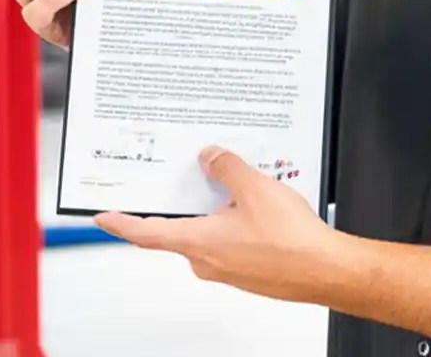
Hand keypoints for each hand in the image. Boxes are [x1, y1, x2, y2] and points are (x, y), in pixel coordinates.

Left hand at [95, 146, 344, 302]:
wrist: (326, 270)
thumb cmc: (292, 241)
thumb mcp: (254, 188)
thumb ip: (226, 168)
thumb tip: (212, 157)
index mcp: (198, 241)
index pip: (145, 231)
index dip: (121, 222)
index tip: (103, 216)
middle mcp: (206, 261)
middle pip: (179, 228)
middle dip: (185, 202)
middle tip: (193, 178)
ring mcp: (227, 270)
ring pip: (208, 234)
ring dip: (216, 212)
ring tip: (240, 189)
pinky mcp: (247, 272)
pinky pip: (230, 243)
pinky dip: (235, 224)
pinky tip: (258, 211)